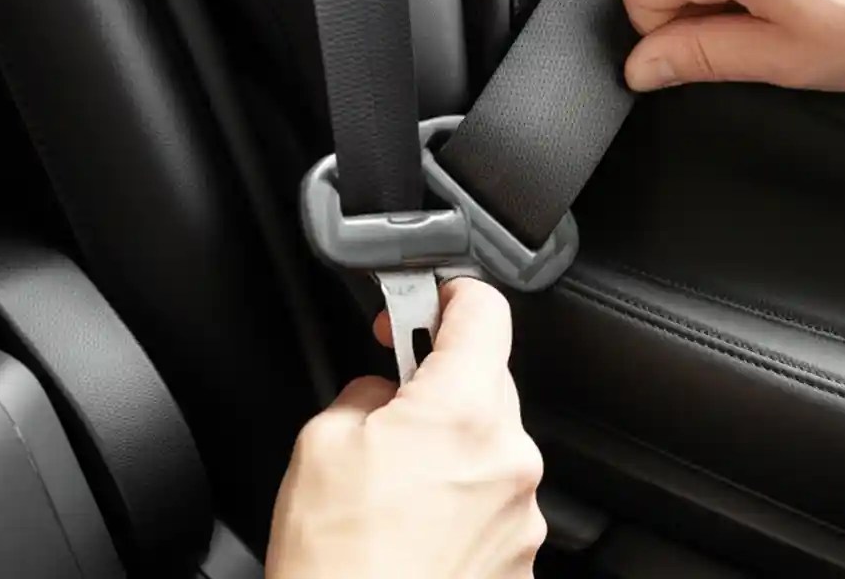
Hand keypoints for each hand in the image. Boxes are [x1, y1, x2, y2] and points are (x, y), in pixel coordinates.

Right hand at [266, 279, 545, 578]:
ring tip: (392, 484)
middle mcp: (509, 457)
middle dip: (440, 380)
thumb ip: (366, 394)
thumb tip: (382, 391)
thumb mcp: (322, 444)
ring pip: (491, 443)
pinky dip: (461, 496)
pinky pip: (495, 497)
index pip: (486, 309)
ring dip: (450, 445)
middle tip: (390, 401)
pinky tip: (413, 523)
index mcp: (463, 412)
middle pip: (489, 379)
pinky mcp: (521, 554)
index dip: (450, 293)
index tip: (425, 301)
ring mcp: (522, 511)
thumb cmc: (337, 565)